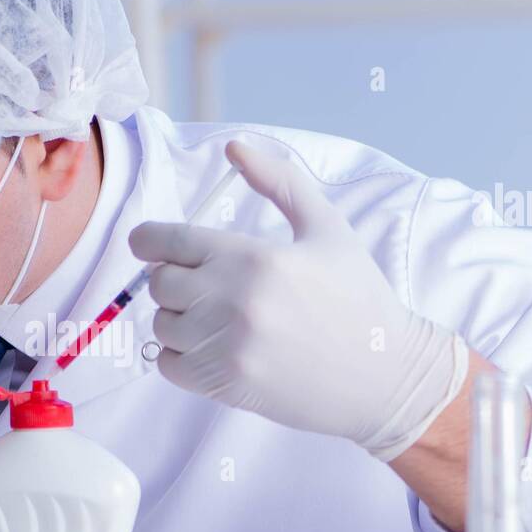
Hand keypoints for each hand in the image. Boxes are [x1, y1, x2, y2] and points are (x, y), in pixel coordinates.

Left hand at [128, 140, 467, 459]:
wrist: (384, 377)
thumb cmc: (357, 299)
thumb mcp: (327, 228)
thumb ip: (279, 181)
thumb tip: (234, 147)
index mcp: (254, 258)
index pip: (168, 241)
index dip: (149, 240)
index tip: (147, 243)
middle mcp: (232, 302)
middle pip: (160, 282)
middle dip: (174, 278)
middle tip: (204, 282)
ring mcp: (225, 347)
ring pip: (161, 323)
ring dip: (179, 317)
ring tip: (217, 316)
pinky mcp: (223, 384)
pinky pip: (168, 363)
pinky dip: (182, 354)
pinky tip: (216, 347)